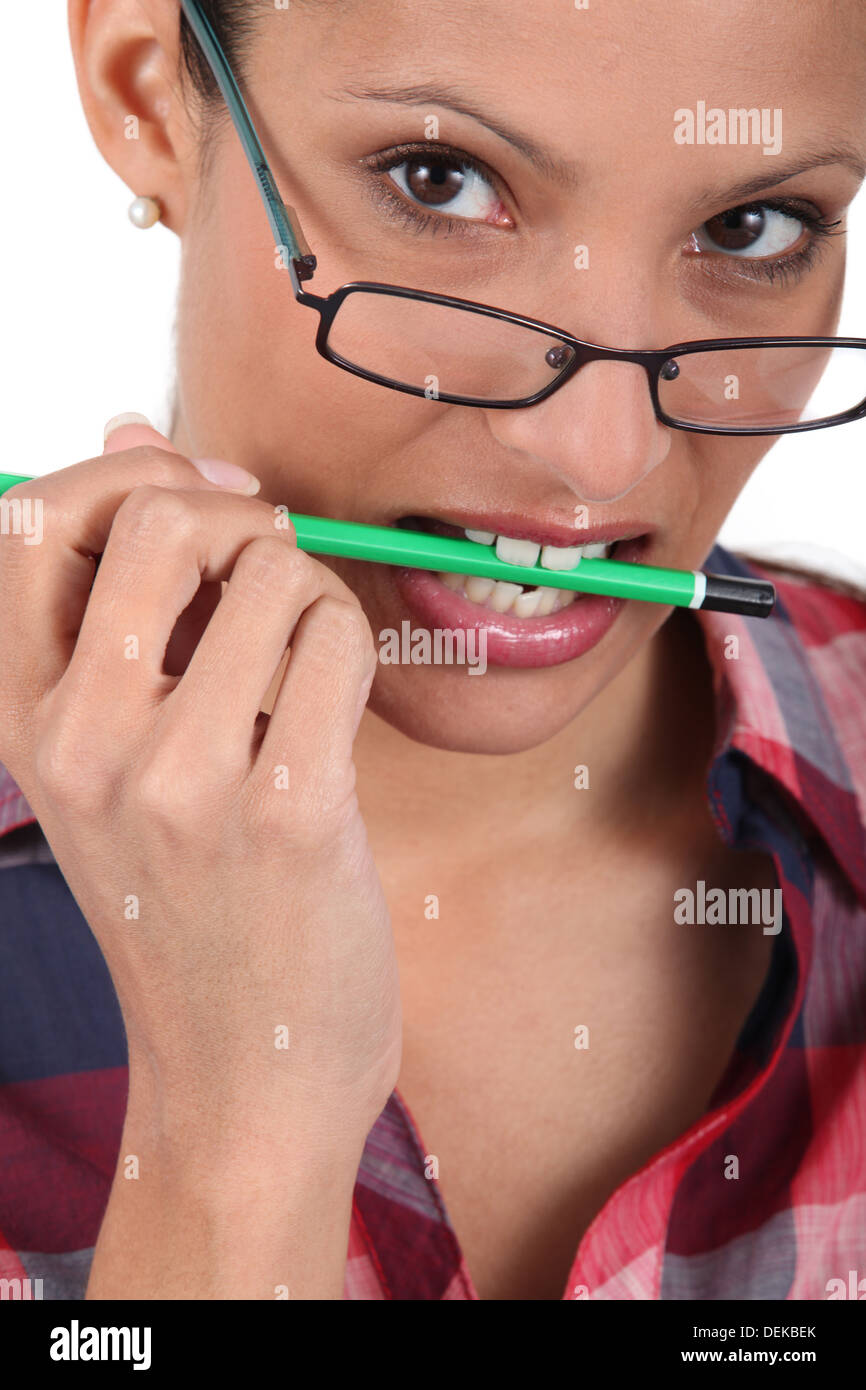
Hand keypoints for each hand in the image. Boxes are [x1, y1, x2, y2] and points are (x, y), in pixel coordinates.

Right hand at [0, 420, 400, 1153]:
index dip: (127, 474)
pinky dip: (355, 650)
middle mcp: (82, 741)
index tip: (206, 502)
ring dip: (315, 594)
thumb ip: (123, 599)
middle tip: (275, 574)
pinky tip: (337, 716)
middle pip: (158, 518)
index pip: (31, 519)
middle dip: (243, 516)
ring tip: (308, 669)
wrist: (244, 1075)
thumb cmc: (192, 905)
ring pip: (274, 571)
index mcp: (22, 720)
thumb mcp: (121, 760)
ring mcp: (180, 778)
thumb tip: (132, 423)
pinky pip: (338, 640)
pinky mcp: (285, 808)